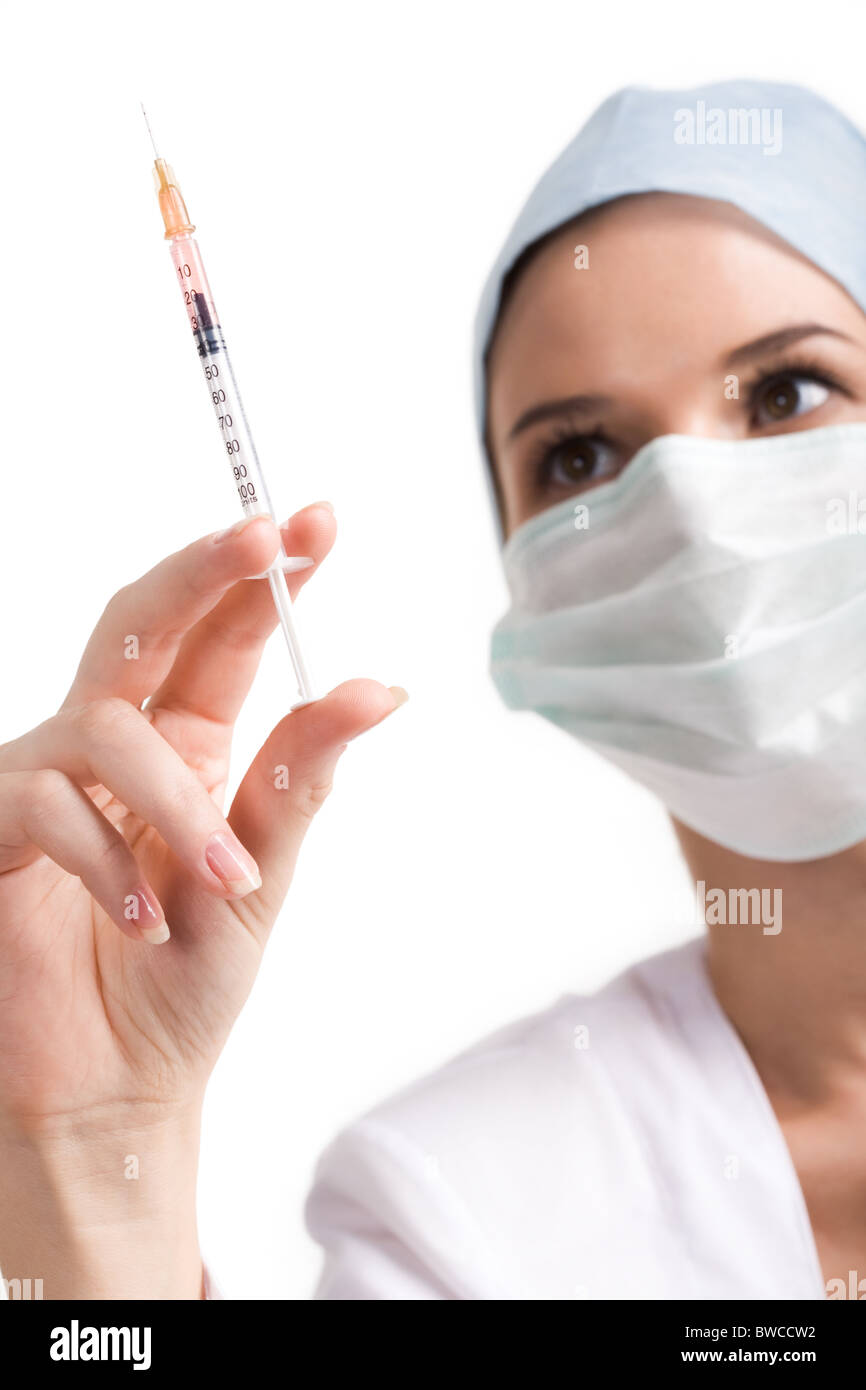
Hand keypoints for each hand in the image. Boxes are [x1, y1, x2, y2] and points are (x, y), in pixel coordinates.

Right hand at [0, 504, 404, 1296]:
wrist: (110, 1088)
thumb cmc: (183, 984)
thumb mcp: (263, 880)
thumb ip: (298, 780)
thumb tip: (377, 690)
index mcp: (189, 746)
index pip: (224, 637)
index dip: (265, 576)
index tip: (317, 522)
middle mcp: (117, 747)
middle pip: (145, 624)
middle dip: (204, 573)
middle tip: (267, 538)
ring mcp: (48, 782)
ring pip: (105, 723)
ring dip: (176, 797)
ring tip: (225, 879)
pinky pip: (43, 804)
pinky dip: (104, 858)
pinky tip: (142, 918)